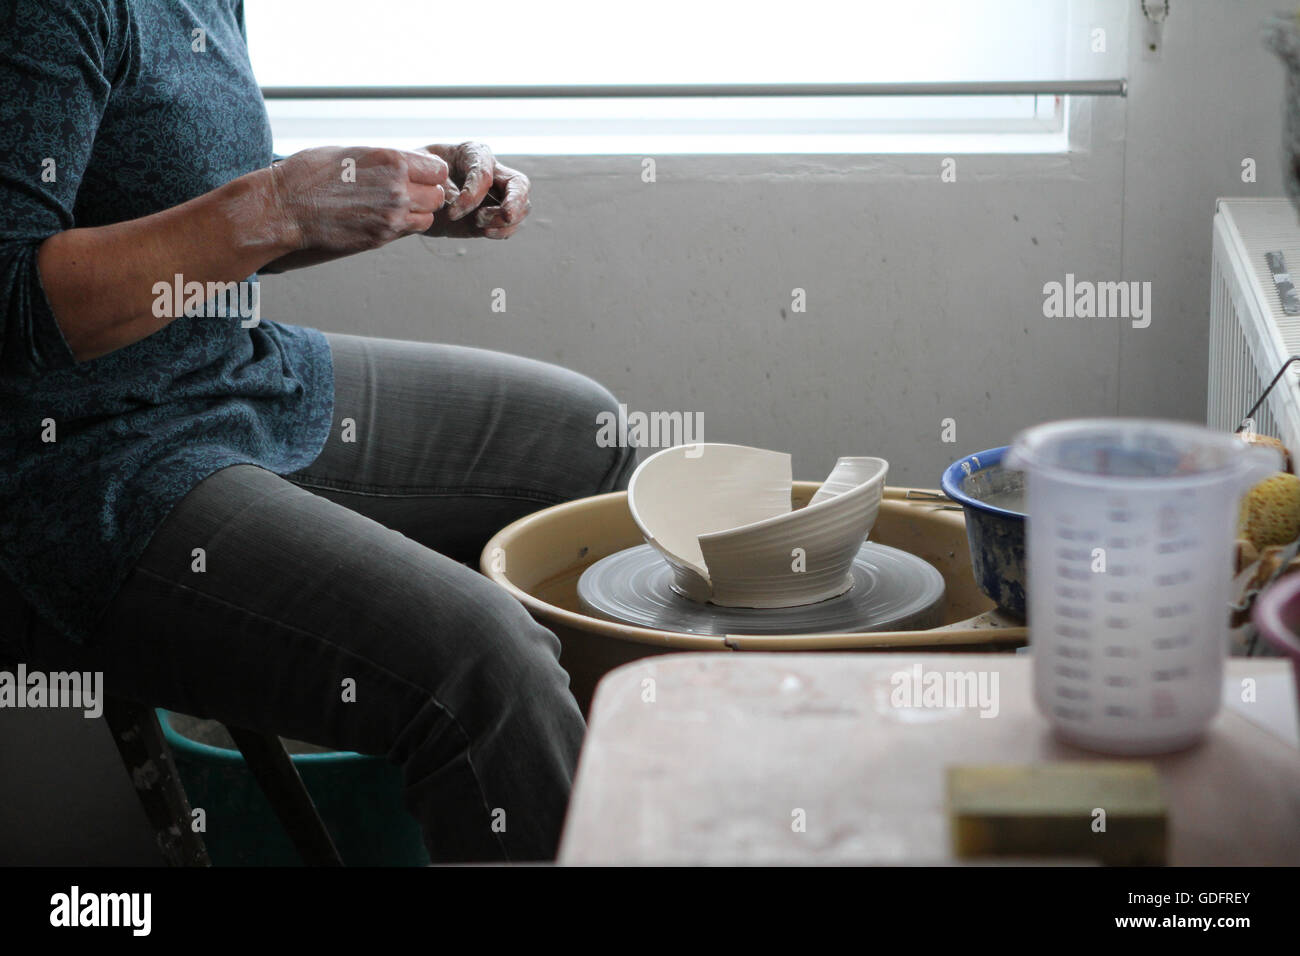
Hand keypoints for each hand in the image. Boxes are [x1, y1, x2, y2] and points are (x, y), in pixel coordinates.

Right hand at [269, 146, 450, 254]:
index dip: (430, 173)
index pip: (437, 170)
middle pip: (437, 195)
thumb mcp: (352, 152)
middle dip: (426, 193)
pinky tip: (384, 217)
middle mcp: (397, 189)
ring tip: (396, 206)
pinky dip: (404, 225)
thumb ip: (384, 160)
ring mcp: (392, 217)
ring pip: (427, 216)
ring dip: (417, 211)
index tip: (419, 174)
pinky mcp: (382, 237)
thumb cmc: (310, 174)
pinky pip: (408, 231)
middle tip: (410, 192)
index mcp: (391, 161)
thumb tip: (403, 165)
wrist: (286, 207)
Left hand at [419, 142, 530, 238]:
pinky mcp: (496, 216)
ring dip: (505, 220)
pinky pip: (511, 225)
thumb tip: (453, 192)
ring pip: (522, 206)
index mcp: (473, 153)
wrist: (415, 195)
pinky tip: (485, 232)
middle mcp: (493, 171)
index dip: (472, 195)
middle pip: (519, 184)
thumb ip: (434, 175)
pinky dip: (503, 231)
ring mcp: (498, 195)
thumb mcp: (418, 167)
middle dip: (514, 201)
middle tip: (506, 216)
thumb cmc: (417, 174)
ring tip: (479, 225)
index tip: (453, 213)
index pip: (484, 172)